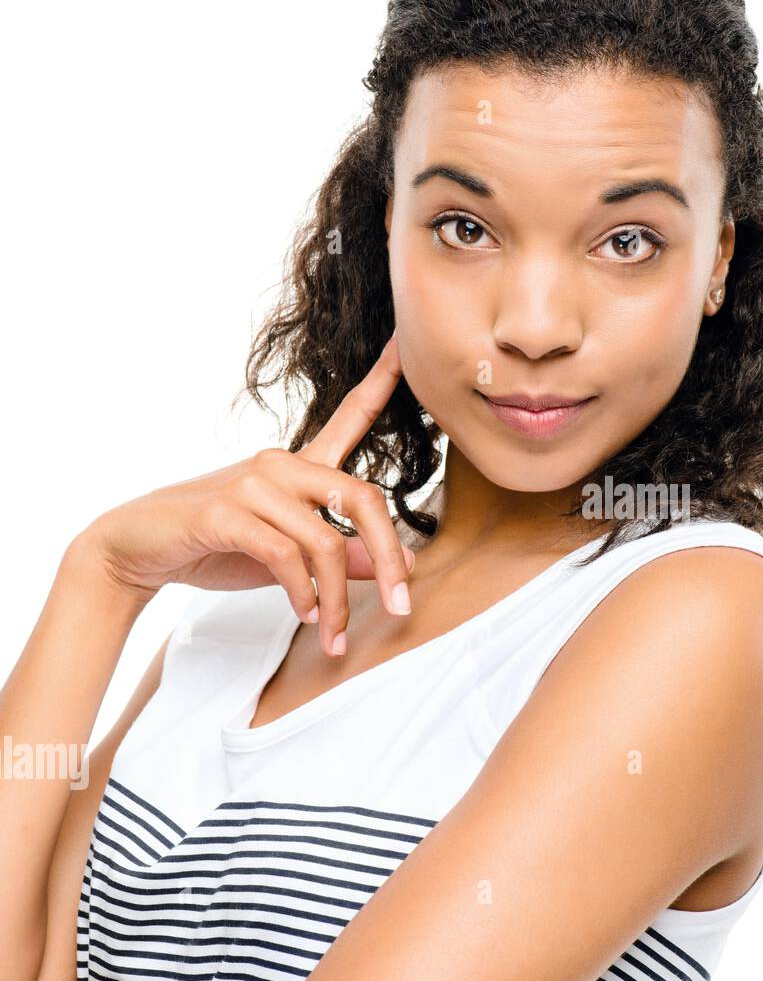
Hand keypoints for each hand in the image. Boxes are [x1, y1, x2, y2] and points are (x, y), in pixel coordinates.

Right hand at [77, 334, 414, 655]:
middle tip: (403, 605)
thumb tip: (400, 564)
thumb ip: (343, 556)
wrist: (135, 551)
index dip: (381, 382)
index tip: (408, 347)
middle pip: (364, 499)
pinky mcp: (227, 512)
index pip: (350, 418)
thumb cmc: (215, 548)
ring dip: (338, 599)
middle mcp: (281, 465)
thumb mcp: (290, 558)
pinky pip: (287, 555)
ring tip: (334, 633)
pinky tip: (306, 616)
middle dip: (391, 558)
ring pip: (327, 543)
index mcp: (299, 467)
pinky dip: (303, 593)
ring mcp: (254, 485)